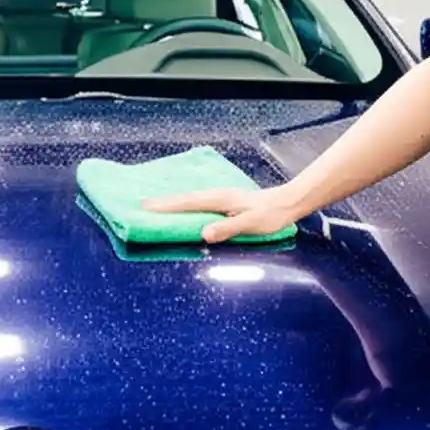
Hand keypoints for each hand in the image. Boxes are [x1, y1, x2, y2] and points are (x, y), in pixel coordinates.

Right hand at [141, 185, 301, 243]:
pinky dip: (185, 204)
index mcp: (220, 200)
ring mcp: (221, 198)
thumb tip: (204, 233)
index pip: (188, 203)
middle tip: (142, 206)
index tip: (147, 207)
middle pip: (185, 198)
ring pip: (191, 199)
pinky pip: (198, 202)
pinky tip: (182, 208)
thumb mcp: (251, 224)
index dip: (167, 206)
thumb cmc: (270, 215)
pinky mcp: (224, 202)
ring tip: (155, 206)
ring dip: (173, 202)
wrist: (287, 204)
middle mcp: (218, 196)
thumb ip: (228, 228)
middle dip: (164, 202)